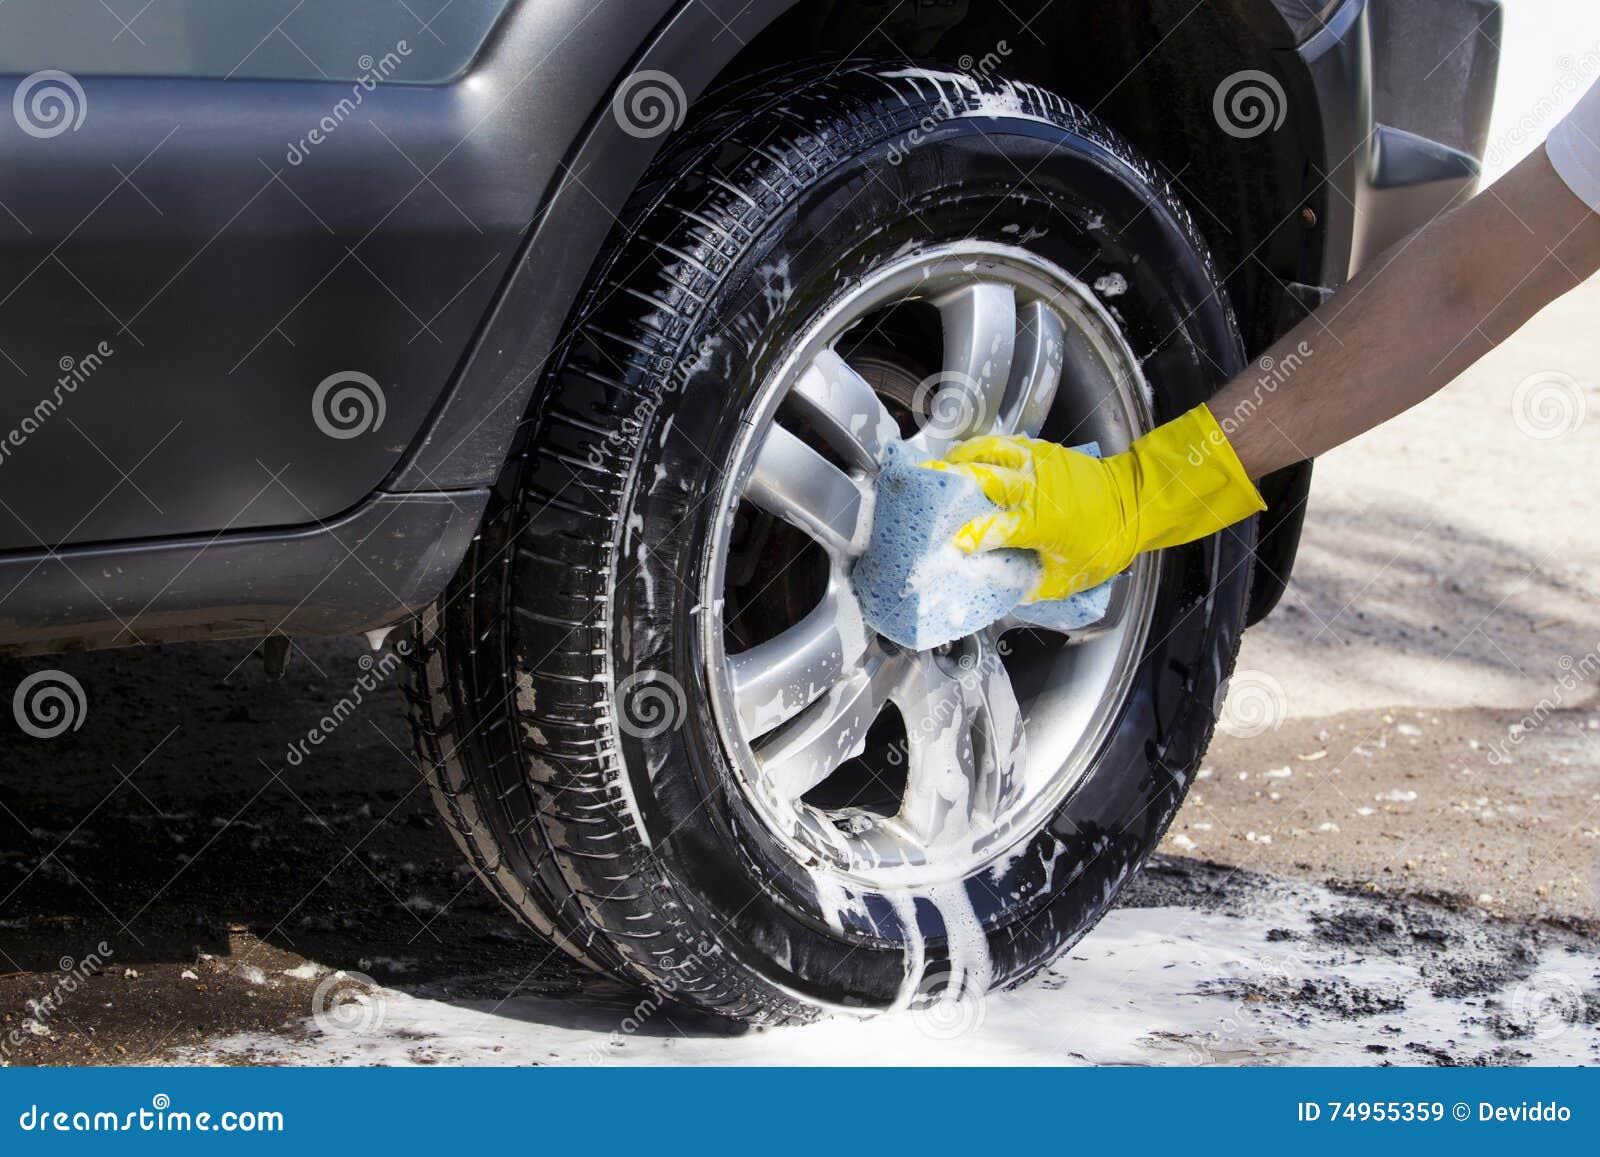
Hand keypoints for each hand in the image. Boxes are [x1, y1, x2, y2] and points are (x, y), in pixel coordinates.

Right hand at [924, 404, 1266, 599]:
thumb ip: (1031, 584)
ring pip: (989, 452)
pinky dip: (979, 448)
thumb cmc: (1105, 540)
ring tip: (936, 471)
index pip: (997, 527)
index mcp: (1044, 522)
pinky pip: (1003, 444)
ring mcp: (1039, 464)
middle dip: (948, 484)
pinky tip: (966, 459)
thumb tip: (1000, 589)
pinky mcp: (1042, 452)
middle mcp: (1037, 488)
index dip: (968, 535)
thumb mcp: (1069, 577)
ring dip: (959, 460)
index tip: (945, 544)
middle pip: (984, 478)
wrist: (1136, 501)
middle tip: (920, 491)